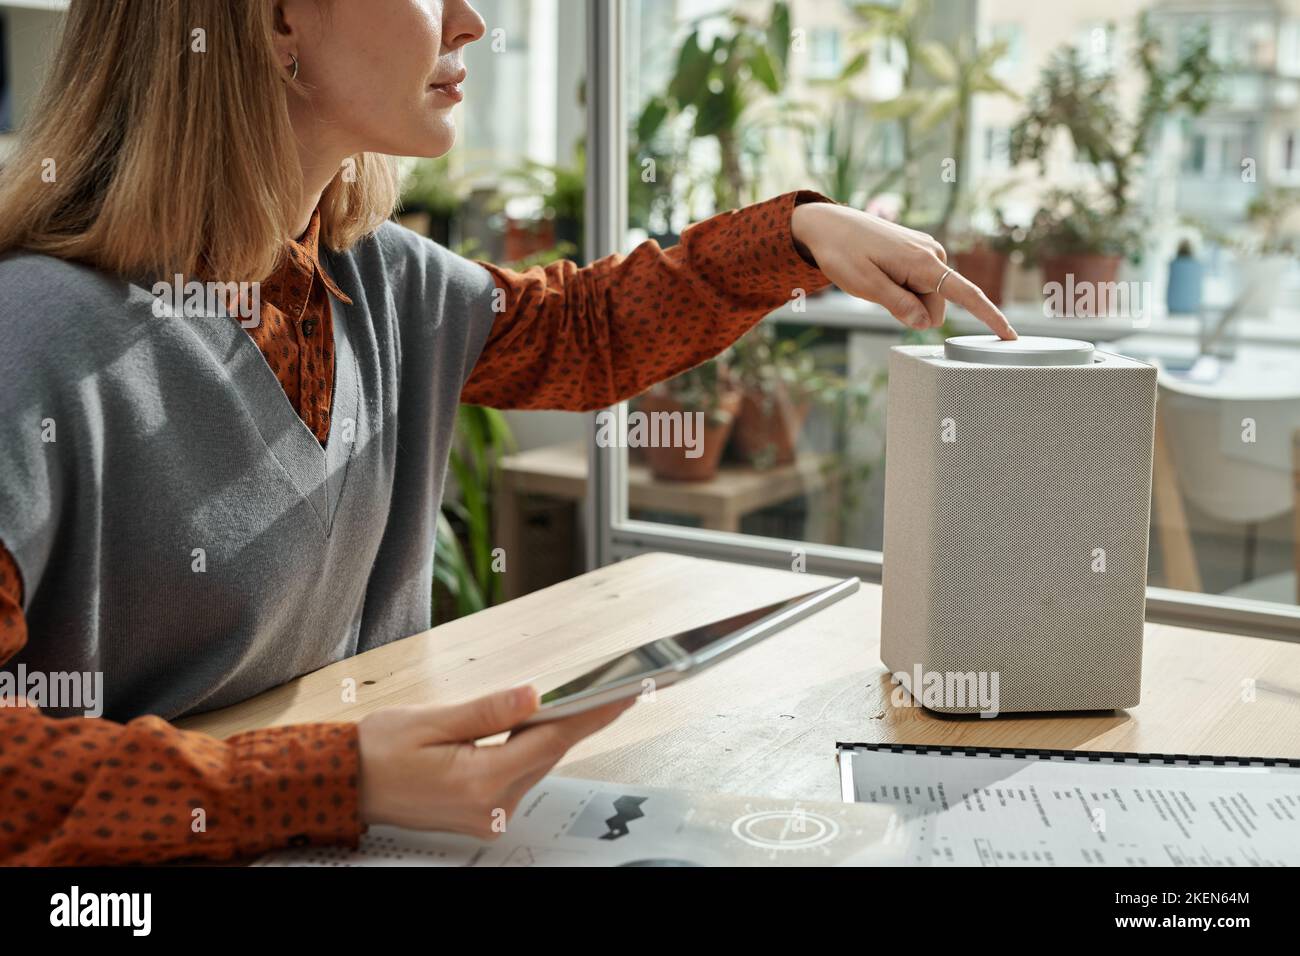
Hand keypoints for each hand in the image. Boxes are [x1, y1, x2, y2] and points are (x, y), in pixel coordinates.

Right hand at [357, 686, 632, 837]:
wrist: (344, 785)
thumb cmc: (377, 749)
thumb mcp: (431, 719)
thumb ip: (488, 710)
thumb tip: (534, 694)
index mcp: (479, 780)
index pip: (551, 739)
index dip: (592, 714)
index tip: (625, 694)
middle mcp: (490, 806)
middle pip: (549, 753)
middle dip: (579, 719)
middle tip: (613, 687)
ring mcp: (488, 816)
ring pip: (537, 764)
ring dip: (552, 733)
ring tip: (581, 700)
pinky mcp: (483, 815)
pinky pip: (519, 776)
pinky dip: (531, 749)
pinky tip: (537, 725)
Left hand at [791, 201, 1016, 338]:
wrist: (828, 224)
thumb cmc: (842, 253)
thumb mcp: (865, 285)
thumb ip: (898, 305)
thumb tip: (925, 324)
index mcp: (924, 262)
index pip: (967, 295)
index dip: (989, 317)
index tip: (1010, 336)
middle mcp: (933, 254)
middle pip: (937, 307)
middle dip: (913, 311)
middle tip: (877, 291)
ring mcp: (927, 252)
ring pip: (927, 298)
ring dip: (904, 300)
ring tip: (876, 277)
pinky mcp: (919, 253)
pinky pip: (918, 285)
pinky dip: (902, 289)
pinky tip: (880, 273)